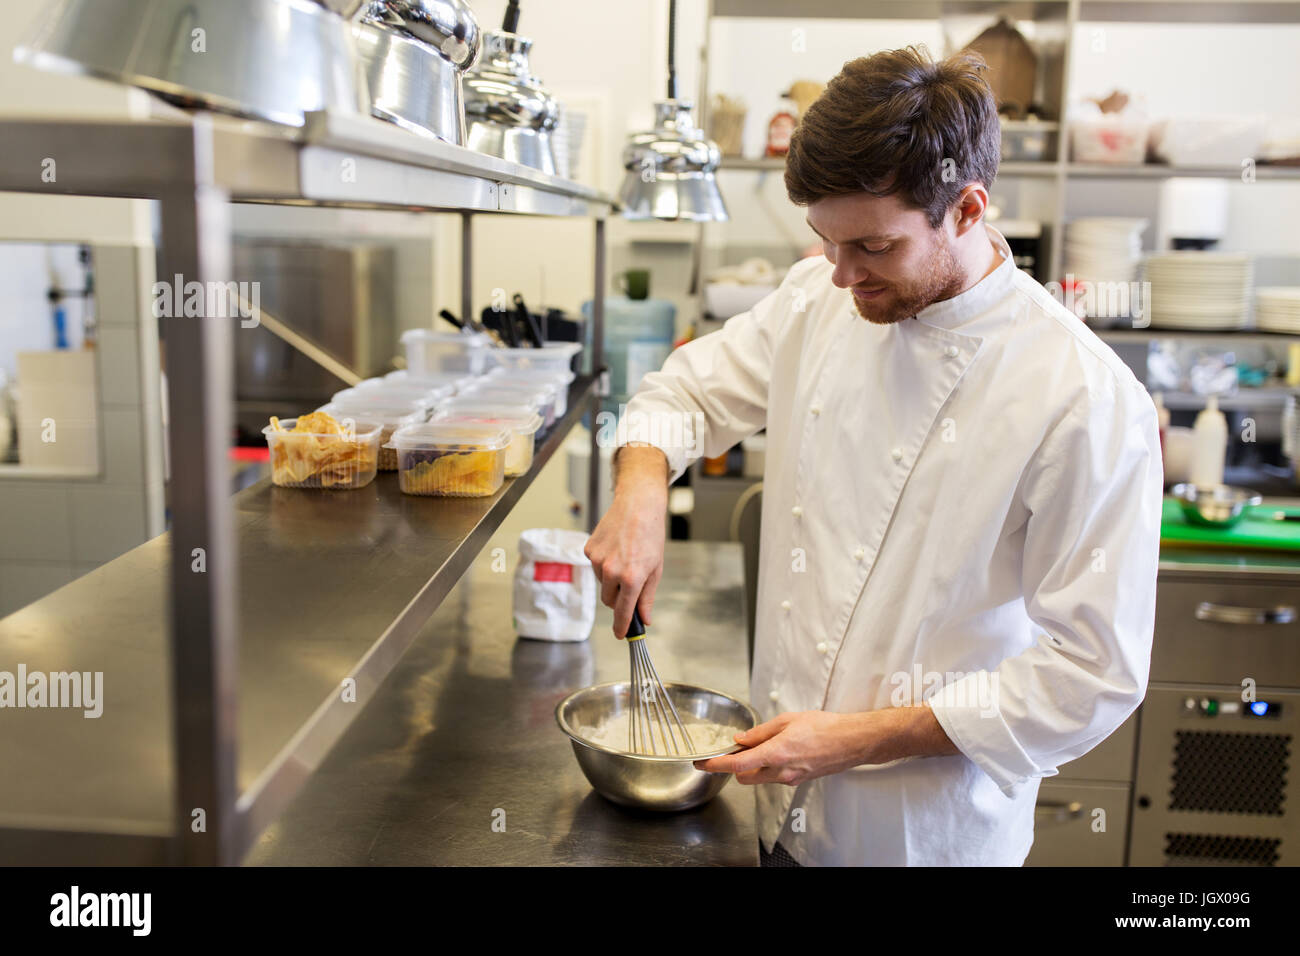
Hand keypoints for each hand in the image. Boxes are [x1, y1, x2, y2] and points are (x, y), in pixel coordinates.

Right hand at [584, 445, 668, 637]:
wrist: (637, 506)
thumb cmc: (650, 536)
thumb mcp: (655, 570)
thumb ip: (647, 597)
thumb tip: (645, 618)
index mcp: (632, 578)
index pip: (623, 612)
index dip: (621, 627)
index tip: (620, 635)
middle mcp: (612, 571)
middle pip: (609, 600)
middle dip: (618, 599)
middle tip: (630, 584)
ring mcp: (597, 561)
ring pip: (602, 583)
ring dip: (611, 579)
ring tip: (625, 558)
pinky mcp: (588, 550)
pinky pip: (595, 567)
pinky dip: (604, 564)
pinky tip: (615, 549)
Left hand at [693, 707, 955, 785]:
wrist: (853, 741)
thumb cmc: (826, 727)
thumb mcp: (789, 720)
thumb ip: (761, 731)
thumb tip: (741, 739)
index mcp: (777, 753)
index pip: (737, 765)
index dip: (716, 765)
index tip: (703, 762)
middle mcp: (782, 771)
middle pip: (744, 777)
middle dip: (733, 766)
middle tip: (732, 749)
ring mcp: (791, 779)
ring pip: (759, 778)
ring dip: (751, 766)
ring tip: (756, 745)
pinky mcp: (798, 780)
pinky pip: (774, 776)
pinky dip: (767, 766)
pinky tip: (775, 750)